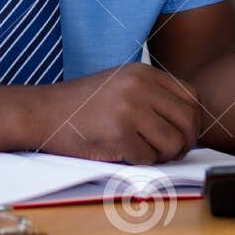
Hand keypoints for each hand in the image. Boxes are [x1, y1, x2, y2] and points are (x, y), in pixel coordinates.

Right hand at [33, 63, 201, 164]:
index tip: (181, 134)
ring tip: (143, 151)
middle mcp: (139, 87)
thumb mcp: (121, 85)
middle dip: (184, 143)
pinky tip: (121, 152)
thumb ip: (153, 95)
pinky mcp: (118, 135)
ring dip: (163, 155)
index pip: (191, 97)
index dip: (192, 121)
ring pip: (173, 143)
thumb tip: (191, 123)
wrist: (42, 113)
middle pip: (188, 122)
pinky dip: (139, 161)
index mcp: (143, 73)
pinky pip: (148, 158)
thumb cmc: (82, 105)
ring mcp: (129, 110)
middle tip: (168, 151)